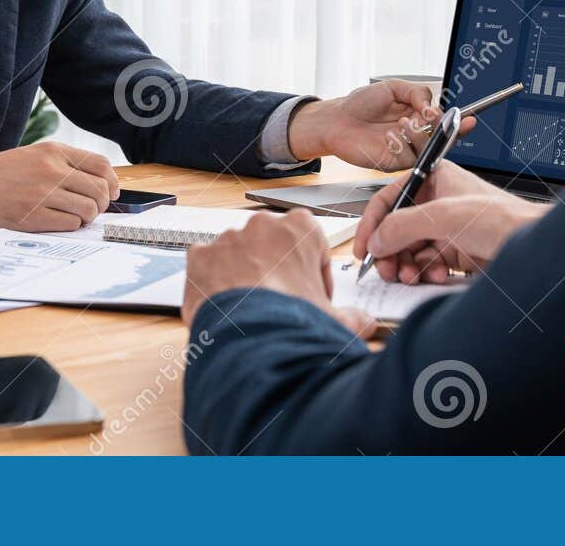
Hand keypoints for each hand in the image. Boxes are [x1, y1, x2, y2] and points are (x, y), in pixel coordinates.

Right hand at [0, 143, 119, 231]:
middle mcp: (51, 168)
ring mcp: (42, 192)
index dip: (112, 181)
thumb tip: (95, 183)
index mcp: (52, 151)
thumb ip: (60, 165)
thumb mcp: (29, 156)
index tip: (112, 192)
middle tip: (91, 210)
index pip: (100, 164)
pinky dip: (70, 227)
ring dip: (86, 217)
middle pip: (100, 189)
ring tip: (72, 218)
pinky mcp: (32, 216)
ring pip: (89, 209)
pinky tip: (56, 224)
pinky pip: (70, 224)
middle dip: (101, 203)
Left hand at [182, 209, 375, 337]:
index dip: (316, 277)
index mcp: (302, 227)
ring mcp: (230, 238)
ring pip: (241, 254)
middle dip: (279, 272)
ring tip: (253, 311)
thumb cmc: (294, 321)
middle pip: (275, 248)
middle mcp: (264, 224)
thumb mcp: (339, 321)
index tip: (314, 297)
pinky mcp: (201, 256)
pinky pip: (209, 266)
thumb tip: (363, 324)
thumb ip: (356, 318)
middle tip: (283, 306)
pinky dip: (215, 282)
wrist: (250, 339)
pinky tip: (226, 307)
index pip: (314, 247)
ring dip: (246, 276)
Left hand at [287, 79, 475, 169]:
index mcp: (419, 116)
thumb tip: (431, 106)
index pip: (445, 121)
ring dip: (419, 133)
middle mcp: (416, 135)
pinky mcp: (394, 162)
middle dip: (440, 125)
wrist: (337, 119)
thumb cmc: (361, 103)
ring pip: (428, 148)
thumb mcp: (393, 87)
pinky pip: (408, 158)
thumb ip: (417, 92)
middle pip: (442, 136)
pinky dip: (401, 145)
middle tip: (430, 115)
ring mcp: (406, 150)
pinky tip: (388, 136)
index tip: (469, 119)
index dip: (459, 121)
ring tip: (402, 121)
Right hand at [353, 161, 547, 283]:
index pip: (389, 198)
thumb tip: (375, 240)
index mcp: (435, 178)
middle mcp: (438, 202)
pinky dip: (425, 274)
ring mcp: (447, 229)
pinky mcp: (456, 253)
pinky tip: (436, 277)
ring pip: (410, 250)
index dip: (371, 223)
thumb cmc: (505, 220)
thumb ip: (403, 226)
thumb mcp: (445, 216)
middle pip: (396, 228)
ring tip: (411, 276)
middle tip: (386, 270)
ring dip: (406, 266)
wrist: (538, 250)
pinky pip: (427, 265)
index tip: (362, 248)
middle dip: (389, 251)